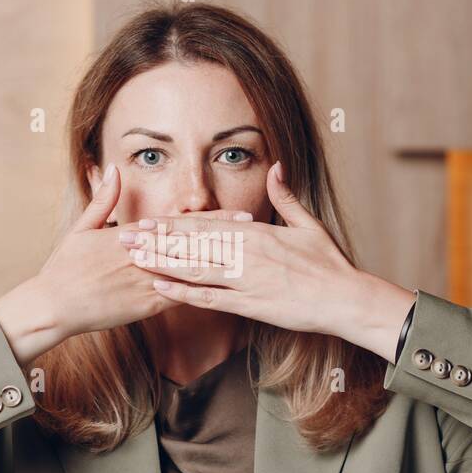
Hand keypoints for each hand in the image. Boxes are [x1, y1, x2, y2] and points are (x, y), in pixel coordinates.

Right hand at [0, 165, 248, 365]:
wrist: (54, 305)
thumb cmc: (64, 268)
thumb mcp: (81, 228)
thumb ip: (102, 200)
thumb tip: (111, 169)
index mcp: (129, 236)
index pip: (177, 225)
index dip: (211, 219)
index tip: (237, 213)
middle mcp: (143, 256)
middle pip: (192, 246)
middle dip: (226, 239)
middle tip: (257, 232)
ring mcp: (146, 282)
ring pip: (191, 272)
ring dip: (221, 265)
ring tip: (250, 260)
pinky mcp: (145, 306)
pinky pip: (180, 298)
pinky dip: (203, 294)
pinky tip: (227, 293)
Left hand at [123, 162, 416, 360]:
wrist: (346, 298)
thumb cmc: (329, 263)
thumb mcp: (308, 225)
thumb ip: (286, 197)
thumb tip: (277, 167)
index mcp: (257, 234)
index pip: (207, 225)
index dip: (175, 224)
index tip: (149, 220)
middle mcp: (247, 254)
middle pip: (193, 245)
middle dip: (157, 242)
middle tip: (125, 238)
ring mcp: (247, 281)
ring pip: (195, 270)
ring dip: (162, 265)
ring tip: (134, 260)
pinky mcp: (251, 306)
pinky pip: (212, 299)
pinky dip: (185, 295)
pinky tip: (162, 291)